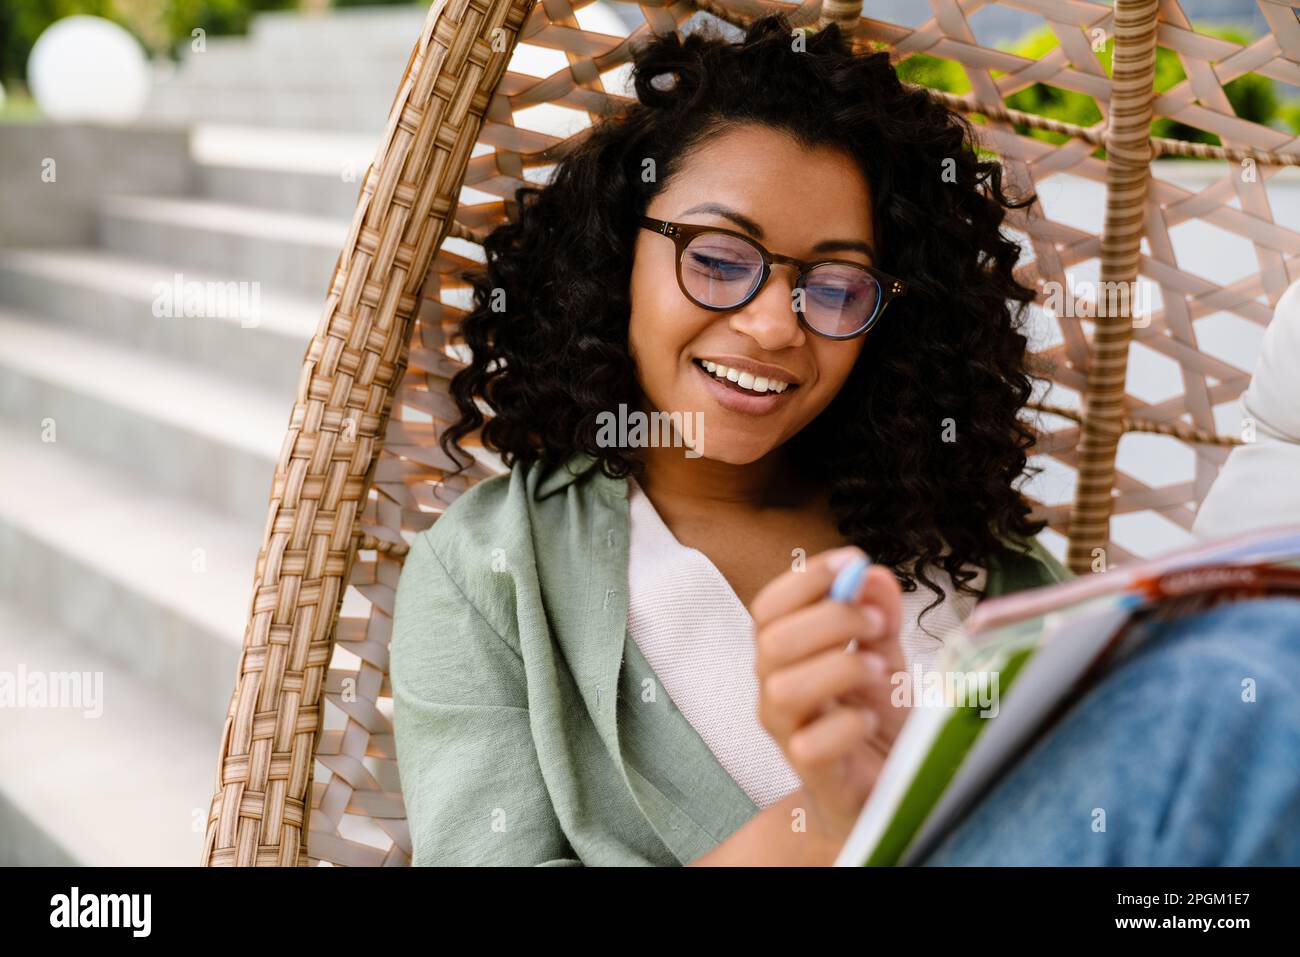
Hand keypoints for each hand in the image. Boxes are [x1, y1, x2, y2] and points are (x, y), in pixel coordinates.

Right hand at [751, 545, 905, 849]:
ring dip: (839, 666)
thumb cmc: (872, 719)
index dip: (806, 579)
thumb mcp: (884, 655)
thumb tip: (872, 575)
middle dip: (831, 618)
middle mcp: (776, 690)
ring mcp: (788, 733)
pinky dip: (847, 724)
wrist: (882, 789)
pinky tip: (871, 718)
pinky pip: (810, 745)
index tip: (851, 561)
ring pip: (783, 688)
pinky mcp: (813, 774)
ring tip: (879, 669)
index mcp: (786, 656)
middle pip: (772, 640)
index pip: (769, 606)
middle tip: (877, 623)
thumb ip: (879, 614)